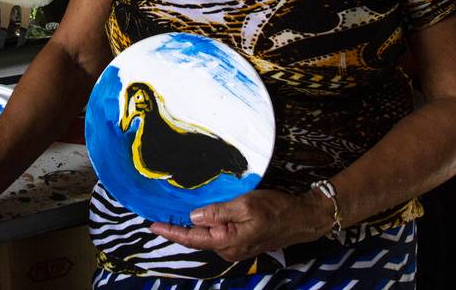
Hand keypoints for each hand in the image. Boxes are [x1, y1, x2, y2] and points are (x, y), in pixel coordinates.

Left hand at [149, 189, 329, 261]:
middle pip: (197, 239)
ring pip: (207, 237)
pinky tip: (199, 216)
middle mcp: (229, 249)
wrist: (302, 218)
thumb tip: (194, 217)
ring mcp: (235, 247)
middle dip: (177, 230)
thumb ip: (218, 212)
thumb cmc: (276, 210)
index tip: (153, 225)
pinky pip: (217, 234)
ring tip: (173, 214)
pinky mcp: (241, 241)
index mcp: (228, 242)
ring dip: (191, 227)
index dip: (172, 232)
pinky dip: (205, 226)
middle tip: (158, 216)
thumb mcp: (246, 205)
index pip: (193, 238)